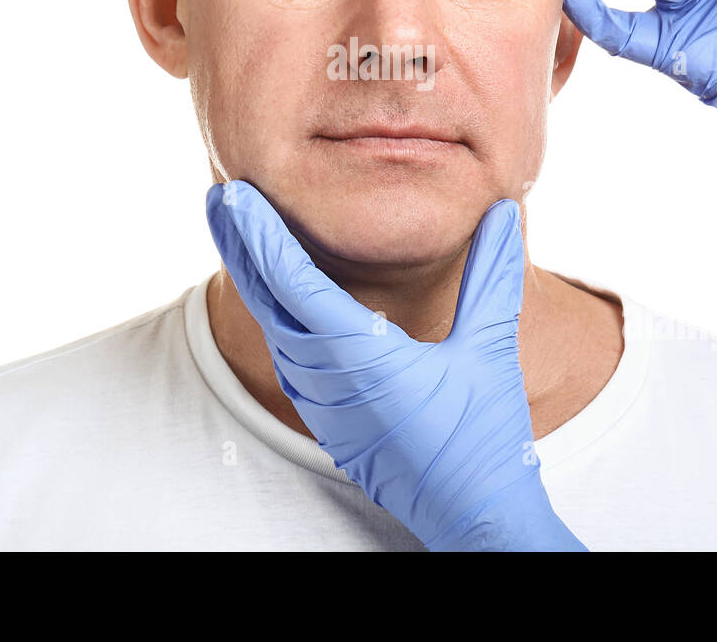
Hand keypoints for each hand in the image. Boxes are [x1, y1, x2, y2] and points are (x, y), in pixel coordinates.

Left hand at [204, 179, 585, 550]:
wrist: (474, 519)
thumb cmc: (483, 439)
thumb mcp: (490, 349)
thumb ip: (491, 275)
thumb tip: (499, 211)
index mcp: (361, 357)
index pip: (293, 283)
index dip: (260, 235)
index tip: (234, 197)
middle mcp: (328, 381)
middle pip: (267, 302)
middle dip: (240, 246)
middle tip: (218, 199)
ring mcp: (323, 406)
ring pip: (274, 331)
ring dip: (254, 280)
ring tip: (240, 234)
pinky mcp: (330, 422)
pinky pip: (288, 357)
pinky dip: (274, 316)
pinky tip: (277, 298)